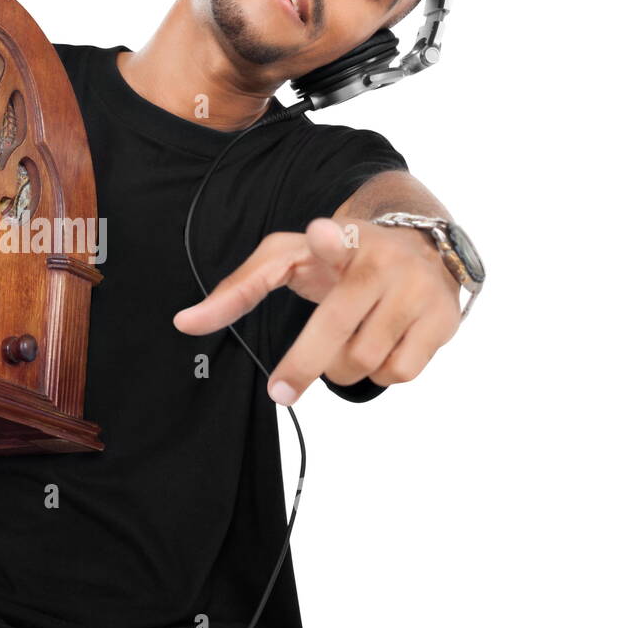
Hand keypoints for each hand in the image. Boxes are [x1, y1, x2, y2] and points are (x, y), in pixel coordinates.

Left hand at [171, 217, 460, 403]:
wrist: (421, 246)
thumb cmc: (339, 258)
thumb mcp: (288, 260)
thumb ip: (238, 289)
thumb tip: (185, 323)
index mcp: (338, 241)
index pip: (332, 239)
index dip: (328, 241)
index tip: (322, 233)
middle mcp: (380, 261)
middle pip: (336, 330)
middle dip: (302, 367)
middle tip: (280, 393)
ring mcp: (416, 289)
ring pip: (364, 360)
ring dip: (343, 368)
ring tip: (347, 341)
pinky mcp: (442, 318)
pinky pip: (399, 372)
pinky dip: (381, 372)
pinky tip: (381, 345)